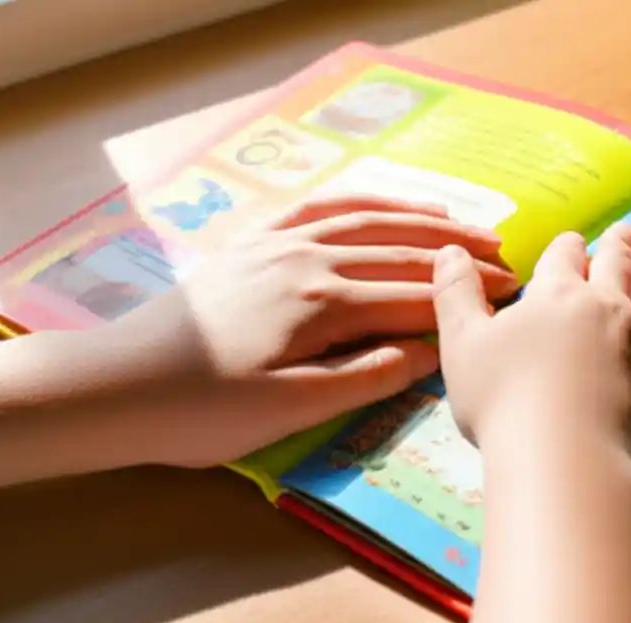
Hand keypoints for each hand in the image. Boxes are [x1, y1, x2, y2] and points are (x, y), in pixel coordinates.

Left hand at [108, 195, 517, 467]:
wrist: (118, 384)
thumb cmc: (203, 413)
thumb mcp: (291, 411)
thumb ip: (366, 377)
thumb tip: (432, 352)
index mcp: (324, 305)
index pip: (414, 300)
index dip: (464, 302)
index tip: (512, 301)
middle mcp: (308, 259)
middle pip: (400, 253)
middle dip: (458, 260)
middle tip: (510, 266)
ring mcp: (278, 243)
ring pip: (367, 221)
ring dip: (422, 222)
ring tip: (467, 227)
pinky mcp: (252, 242)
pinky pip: (320, 207)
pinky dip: (363, 202)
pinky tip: (386, 204)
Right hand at [432, 222, 630, 471]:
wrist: (560, 458)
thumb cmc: (502, 403)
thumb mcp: (462, 346)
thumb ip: (455, 294)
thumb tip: (449, 251)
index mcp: (557, 295)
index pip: (564, 255)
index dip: (567, 247)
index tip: (570, 244)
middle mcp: (608, 308)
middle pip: (618, 263)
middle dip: (620, 244)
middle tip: (625, 234)